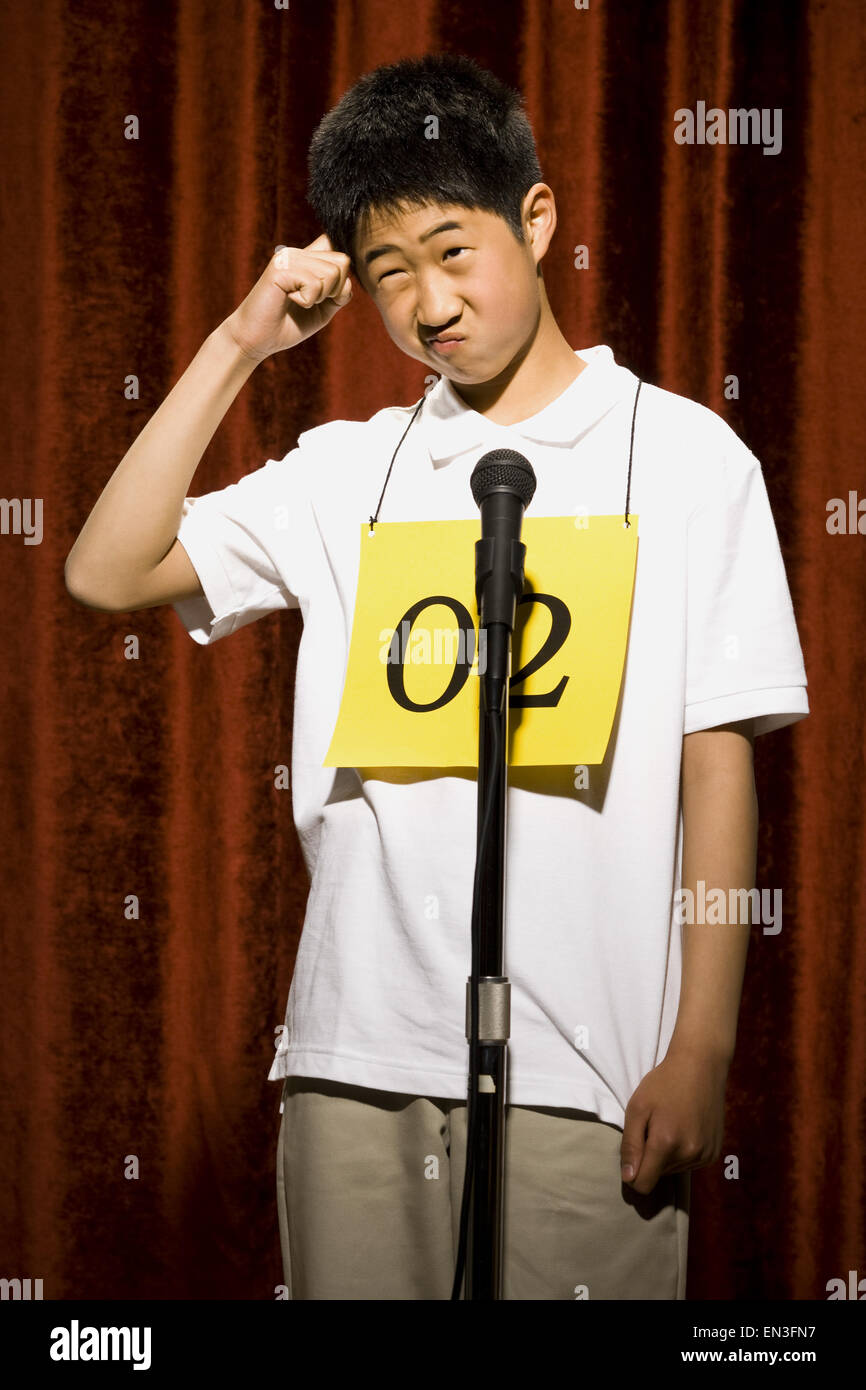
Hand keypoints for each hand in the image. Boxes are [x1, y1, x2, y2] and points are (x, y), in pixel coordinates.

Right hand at [222, 233, 352, 361]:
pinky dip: (306, 301)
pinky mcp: (280, 269)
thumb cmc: (288, 325)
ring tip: (296, 301)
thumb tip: (348, 281)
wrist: (257, 339)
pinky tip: (288, 300)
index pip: (340, 251)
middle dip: (333, 291)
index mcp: (307, 258)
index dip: (342, 278)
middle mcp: (298, 252)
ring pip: (331, 273)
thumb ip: (339, 294)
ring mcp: (288, 257)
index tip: (326, 297)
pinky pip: (314, 284)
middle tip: (308, 301)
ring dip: (318, 297)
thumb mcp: (322, 310)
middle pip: (342, 261)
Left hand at [619, 1044, 729, 1194]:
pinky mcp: (714, 1153)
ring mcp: (705, 1155)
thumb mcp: (637, 1108)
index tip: (632, 1155)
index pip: (644, 1184)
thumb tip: (628, 1178)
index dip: (633, 1175)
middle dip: (651, 1158)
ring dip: (667, 1156)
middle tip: (654, 1127)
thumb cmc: (663, 1084)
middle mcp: (689, 1154)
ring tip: (670, 1125)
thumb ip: (630, 1145)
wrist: (701, 1067)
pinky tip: (684, 1129)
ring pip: (673, 1171)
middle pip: (658, 1176)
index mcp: (666, 1143)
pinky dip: (682, 1152)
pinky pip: (689, 1165)